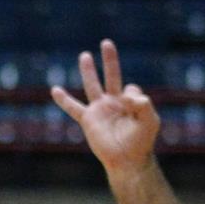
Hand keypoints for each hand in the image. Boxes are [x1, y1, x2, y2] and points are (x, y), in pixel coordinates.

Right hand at [49, 40, 161, 176]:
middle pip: (111, 76)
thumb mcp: (150, 121)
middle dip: (109, 60)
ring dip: (88, 71)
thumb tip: (131, 92)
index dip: (133, 96)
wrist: (127, 160)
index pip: (131, 88)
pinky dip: (64, 100)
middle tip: (106, 43)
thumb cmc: (141, 142)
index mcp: (130, 102)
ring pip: (92, 86)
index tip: (134, 107)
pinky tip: (55, 90)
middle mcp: (113, 102)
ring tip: (85, 56)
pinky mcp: (88, 120)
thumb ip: (145, 106)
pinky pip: (73, 108)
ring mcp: (100, 110)